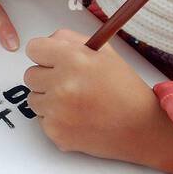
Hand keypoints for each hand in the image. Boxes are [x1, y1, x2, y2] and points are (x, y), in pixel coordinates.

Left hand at [23, 28, 172, 173]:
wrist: (142, 128)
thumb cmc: (124, 88)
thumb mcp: (104, 53)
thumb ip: (71, 40)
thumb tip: (48, 41)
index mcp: (73, 59)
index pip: (33, 48)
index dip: (45, 54)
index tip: (55, 61)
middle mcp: (62, 85)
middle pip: (30, 75)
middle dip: (47, 77)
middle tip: (70, 84)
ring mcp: (57, 111)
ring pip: (33, 99)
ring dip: (49, 99)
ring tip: (76, 102)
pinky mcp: (56, 133)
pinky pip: (42, 120)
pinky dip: (56, 119)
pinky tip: (78, 118)